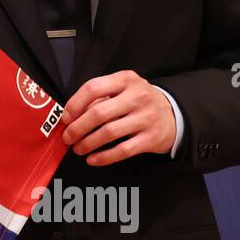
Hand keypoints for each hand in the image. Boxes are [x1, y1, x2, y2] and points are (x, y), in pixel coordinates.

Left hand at [60, 70, 175, 164]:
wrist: (173, 114)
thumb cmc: (138, 101)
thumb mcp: (123, 89)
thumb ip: (100, 98)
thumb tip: (71, 116)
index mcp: (126, 79)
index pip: (93, 88)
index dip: (75, 104)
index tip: (65, 118)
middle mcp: (137, 96)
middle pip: (99, 113)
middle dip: (77, 128)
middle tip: (68, 137)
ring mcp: (146, 117)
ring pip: (109, 133)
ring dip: (88, 143)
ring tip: (78, 148)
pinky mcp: (151, 138)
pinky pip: (122, 150)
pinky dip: (104, 157)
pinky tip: (92, 159)